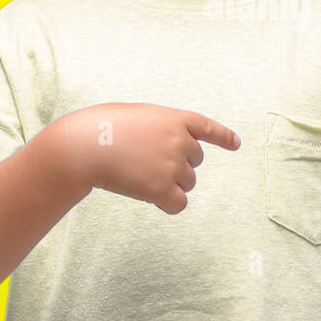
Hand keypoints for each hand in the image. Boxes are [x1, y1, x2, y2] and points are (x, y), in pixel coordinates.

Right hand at [53, 103, 240, 213]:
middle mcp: (181, 140)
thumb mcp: (140, 117)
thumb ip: (161, 130)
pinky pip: (178, 204)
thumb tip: (172, 154)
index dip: (223, 136)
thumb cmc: (104, 129)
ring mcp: (174, 164)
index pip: (207, 127)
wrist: (85, 145)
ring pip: (187, 183)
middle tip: (145, 161)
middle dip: (176, 165)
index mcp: (175, 119)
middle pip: (195, 162)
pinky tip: (150, 198)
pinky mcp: (163, 188)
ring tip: (139, 174)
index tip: (236, 143)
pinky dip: (168, 204)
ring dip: (169, 184)